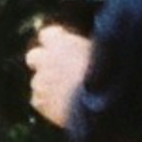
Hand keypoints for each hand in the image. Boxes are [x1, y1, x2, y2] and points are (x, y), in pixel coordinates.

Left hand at [25, 22, 95, 137]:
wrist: (102, 106)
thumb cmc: (108, 77)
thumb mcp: (102, 54)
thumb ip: (89, 49)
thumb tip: (91, 49)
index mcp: (62, 43)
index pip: (48, 34)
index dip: (55, 40)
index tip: (63, 45)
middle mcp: (47, 60)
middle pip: (33, 56)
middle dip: (42, 62)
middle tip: (58, 70)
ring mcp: (41, 82)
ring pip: (38, 82)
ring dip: (48, 85)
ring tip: (67, 94)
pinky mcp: (41, 103)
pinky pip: (39, 101)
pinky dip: (47, 104)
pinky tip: (63, 107)